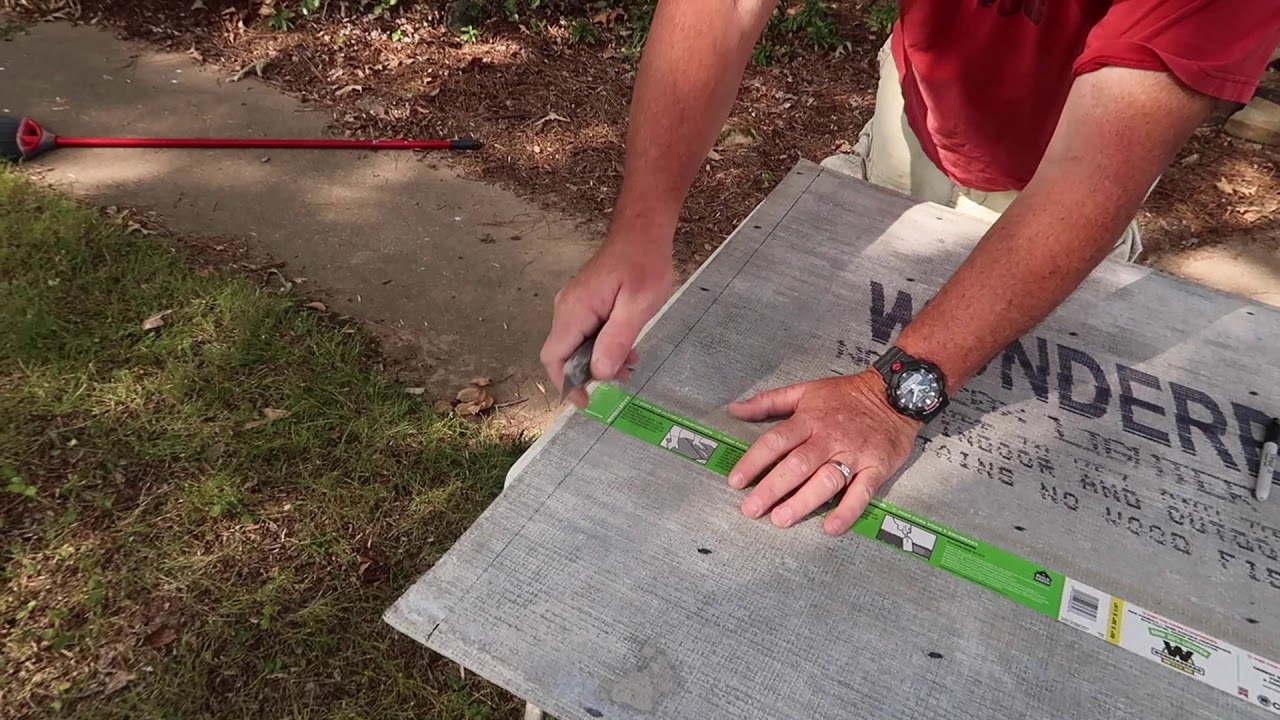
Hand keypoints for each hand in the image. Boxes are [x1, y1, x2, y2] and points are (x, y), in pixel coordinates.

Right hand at [540, 235, 673, 406]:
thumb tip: (599, 372)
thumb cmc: (644, 264)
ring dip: (600, 361)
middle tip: (623, 377)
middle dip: (589, 373)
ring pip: (576, 345)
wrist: (642, 232)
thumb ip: (616, 339)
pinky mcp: (585, 302)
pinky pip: (586, 333)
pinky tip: (627, 347)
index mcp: (574, 310)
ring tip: (630, 364)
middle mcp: (567, 308)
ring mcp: (574, 304)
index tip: (587, 401)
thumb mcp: (637, 306)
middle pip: (564, 355)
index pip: (554, 357)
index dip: (566, 384)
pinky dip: (603, 346)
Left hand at [725, 370, 922, 534]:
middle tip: (752, 509)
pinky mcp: (876, 467)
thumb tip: (735, 410)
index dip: (754, 462)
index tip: (736, 481)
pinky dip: (847, 511)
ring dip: (803, 502)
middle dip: (772, 488)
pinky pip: (861, 492)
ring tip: (781, 519)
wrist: (896, 394)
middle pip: (797, 464)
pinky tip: (831, 527)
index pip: (776, 441)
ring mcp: (853, 454)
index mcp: (809, 419)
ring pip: (826, 480)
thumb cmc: (846, 395)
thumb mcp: (805, 390)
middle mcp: (829, 438)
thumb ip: (768, 401)